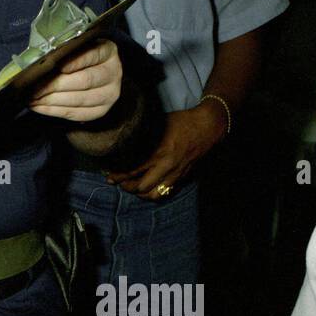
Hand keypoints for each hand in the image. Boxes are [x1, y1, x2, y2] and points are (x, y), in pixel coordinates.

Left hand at [29, 40, 121, 121]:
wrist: (97, 74)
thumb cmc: (80, 56)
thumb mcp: (77, 47)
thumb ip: (65, 51)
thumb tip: (40, 62)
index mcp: (108, 51)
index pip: (93, 55)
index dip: (75, 62)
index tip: (58, 66)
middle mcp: (113, 72)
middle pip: (84, 80)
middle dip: (55, 85)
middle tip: (33, 87)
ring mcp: (109, 93)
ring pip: (79, 99)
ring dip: (52, 101)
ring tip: (32, 99)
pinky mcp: (101, 110)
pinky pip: (76, 113)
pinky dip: (55, 111)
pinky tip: (39, 107)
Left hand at [106, 101, 224, 199]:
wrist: (207, 127)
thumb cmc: (181, 121)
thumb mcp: (158, 124)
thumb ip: (142, 134)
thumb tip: (123, 138)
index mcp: (158, 152)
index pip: (132, 170)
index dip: (118, 175)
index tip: (108, 173)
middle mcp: (166, 166)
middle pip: (140, 186)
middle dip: (126, 186)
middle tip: (116, 181)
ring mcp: (175, 174)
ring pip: (153, 194)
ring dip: (139, 194)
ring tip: (130, 188)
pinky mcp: (182, 177)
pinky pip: (165, 192)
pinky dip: (153, 193)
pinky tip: (146, 189)